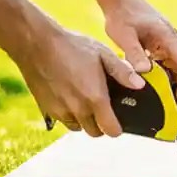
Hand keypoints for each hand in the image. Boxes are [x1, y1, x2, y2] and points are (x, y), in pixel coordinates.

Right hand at [17, 26, 144, 137]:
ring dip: (84, 120)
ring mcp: (60, 111)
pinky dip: (69, 114)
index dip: (117, 128)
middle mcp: (77, 109)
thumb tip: (140, 85)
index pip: (110, 131)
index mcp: (95, 98)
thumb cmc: (72, 46)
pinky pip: (62, 120)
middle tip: (104, 109)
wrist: (37, 44)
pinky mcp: (46, 108)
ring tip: (87, 100)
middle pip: (95, 132)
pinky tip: (71, 96)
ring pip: (78, 127)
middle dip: (102, 125)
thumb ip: (123, 72)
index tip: (119, 121)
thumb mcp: (103, 55)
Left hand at [103, 0, 176, 115]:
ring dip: (175, 90)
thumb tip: (144, 73)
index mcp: (169, 40)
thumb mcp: (124, 35)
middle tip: (175, 116)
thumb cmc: (122, 14)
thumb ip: (134, 54)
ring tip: (167, 109)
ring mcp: (168, 45)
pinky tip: (156, 93)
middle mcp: (173, 43)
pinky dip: (166, 82)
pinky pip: (168, 67)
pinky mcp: (160, 46)